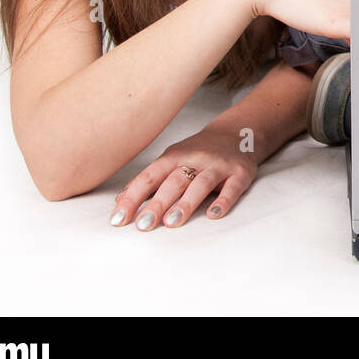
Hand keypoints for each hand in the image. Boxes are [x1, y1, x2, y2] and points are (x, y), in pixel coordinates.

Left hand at [109, 126, 256, 230]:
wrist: (238, 133)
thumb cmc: (198, 151)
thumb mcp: (171, 158)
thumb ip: (149, 179)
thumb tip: (120, 201)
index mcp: (174, 157)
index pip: (149, 177)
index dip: (132, 198)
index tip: (118, 219)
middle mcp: (195, 159)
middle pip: (174, 181)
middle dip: (157, 204)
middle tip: (143, 225)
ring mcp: (218, 166)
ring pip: (201, 184)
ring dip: (185, 203)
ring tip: (171, 223)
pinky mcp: (239, 174)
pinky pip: (232, 188)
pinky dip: (223, 201)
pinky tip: (213, 215)